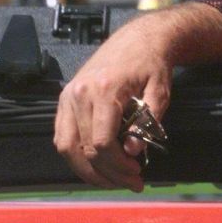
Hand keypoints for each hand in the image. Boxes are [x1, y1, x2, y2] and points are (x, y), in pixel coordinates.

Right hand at [54, 14, 172, 190]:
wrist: (138, 39)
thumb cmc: (151, 64)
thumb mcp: (160, 91)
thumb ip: (148, 121)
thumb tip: (133, 151)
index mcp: (104, 90)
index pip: (102, 142)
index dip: (118, 165)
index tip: (137, 174)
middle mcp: (79, 94)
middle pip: (84, 149)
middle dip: (108, 173)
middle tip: (131, 183)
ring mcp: (68, 96)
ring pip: (67, 147)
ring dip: (88, 171)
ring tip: (113, 180)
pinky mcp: (64, 100)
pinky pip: (62, 136)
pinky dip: (75, 156)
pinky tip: (96, 166)